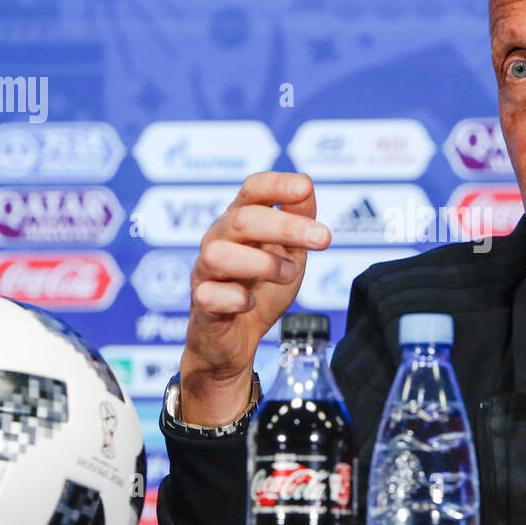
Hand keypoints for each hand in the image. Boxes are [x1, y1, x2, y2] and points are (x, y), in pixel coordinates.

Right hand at [178, 172, 329, 424]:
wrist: (237, 340)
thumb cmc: (261, 288)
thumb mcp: (288, 251)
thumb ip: (298, 220)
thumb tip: (306, 186)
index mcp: (240, 220)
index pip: (252, 189)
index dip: (276, 184)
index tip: (305, 188)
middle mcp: (218, 239)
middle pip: (243, 219)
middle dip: (286, 226)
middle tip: (323, 238)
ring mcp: (205, 271)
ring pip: (220, 254)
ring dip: (262, 263)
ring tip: (289, 274)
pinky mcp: (201, 303)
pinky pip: (211, 295)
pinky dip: (236, 298)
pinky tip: (252, 303)